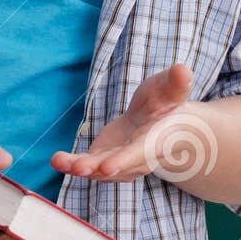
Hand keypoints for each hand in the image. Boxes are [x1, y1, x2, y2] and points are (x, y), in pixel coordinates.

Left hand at [50, 63, 208, 182]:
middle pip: (116, 166)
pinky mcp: (102, 160)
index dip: (124, 160)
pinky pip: (86, 165)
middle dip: (98, 168)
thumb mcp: (171, 91)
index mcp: (155, 142)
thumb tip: (183, 69)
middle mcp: (136, 160)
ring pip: (98, 169)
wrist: (161, 126)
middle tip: (80, 168)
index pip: (139, 153)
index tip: (108, 166)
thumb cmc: (166, 106)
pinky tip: (57, 159)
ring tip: (61, 162)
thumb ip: (175, 84)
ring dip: (79, 167)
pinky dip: (70, 163)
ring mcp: (119, 164)